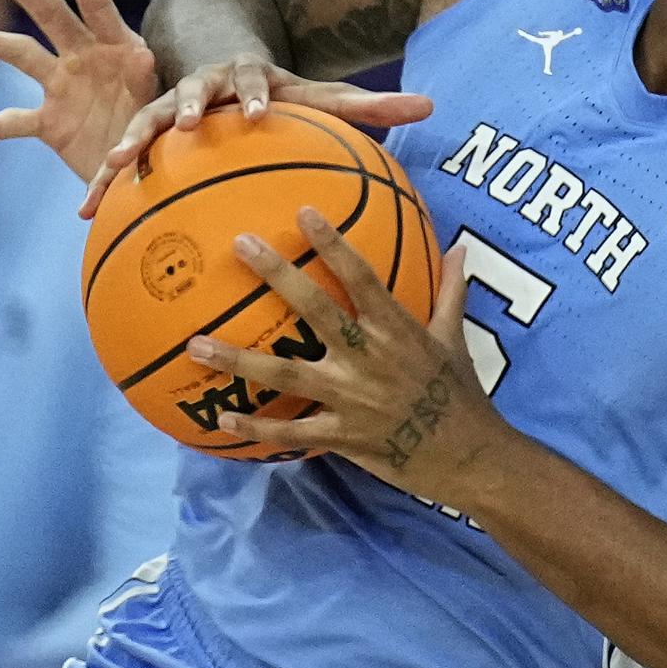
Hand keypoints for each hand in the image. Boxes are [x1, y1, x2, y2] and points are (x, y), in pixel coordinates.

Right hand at [0, 0, 164, 179]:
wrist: (144, 174)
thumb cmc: (159, 134)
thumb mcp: (154, 107)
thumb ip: (143, 83)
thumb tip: (141, 55)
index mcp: (117, 47)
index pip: (96, 2)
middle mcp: (84, 58)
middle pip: (47, 12)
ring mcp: (63, 88)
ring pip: (20, 55)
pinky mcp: (51, 124)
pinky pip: (16, 121)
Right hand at [82, 66, 433, 216]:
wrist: (214, 54)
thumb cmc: (277, 91)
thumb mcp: (318, 93)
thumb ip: (369, 104)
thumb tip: (432, 106)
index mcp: (246, 77)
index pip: (252, 79)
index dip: (254, 92)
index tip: (258, 109)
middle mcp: (202, 86)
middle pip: (189, 92)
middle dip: (185, 105)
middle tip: (183, 124)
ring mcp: (166, 106)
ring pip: (143, 123)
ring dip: (128, 142)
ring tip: (111, 166)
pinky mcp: (142, 131)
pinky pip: (120, 160)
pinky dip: (103, 183)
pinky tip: (86, 215)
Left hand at [188, 213, 511, 507]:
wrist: (470, 456)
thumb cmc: (461, 395)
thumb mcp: (456, 338)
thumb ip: (450, 291)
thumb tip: (459, 246)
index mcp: (396, 330)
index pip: (361, 277)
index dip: (333, 243)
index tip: (304, 212)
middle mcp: (368, 358)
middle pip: (316, 310)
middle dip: (278, 275)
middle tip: (240, 244)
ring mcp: (351, 398)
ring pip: (286, 375)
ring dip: (238, 360)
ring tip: (196, 344)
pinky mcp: (342, 435)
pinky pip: (291, 432)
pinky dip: (255, 429)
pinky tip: (219, 420)